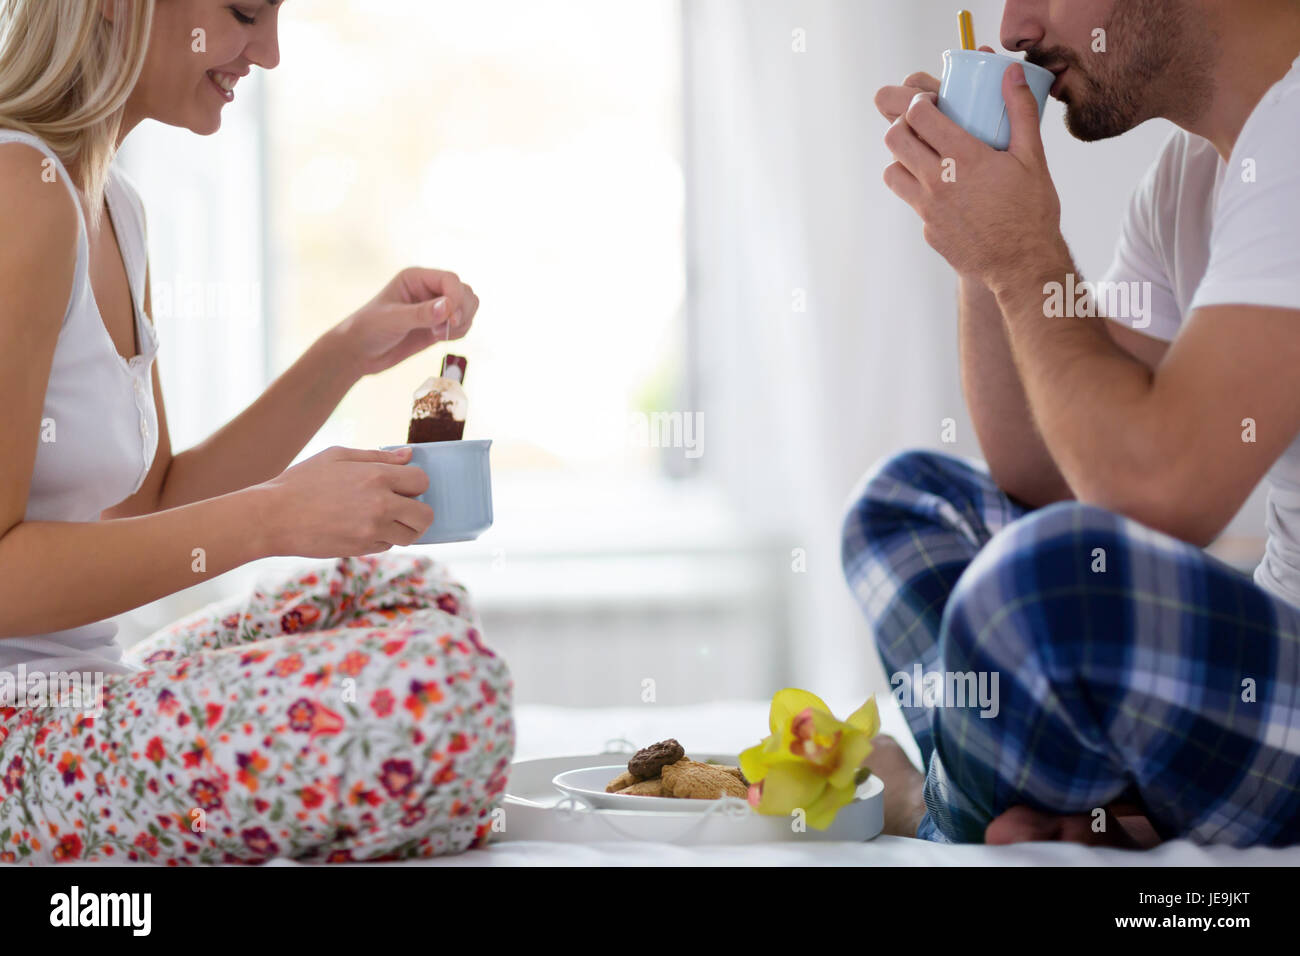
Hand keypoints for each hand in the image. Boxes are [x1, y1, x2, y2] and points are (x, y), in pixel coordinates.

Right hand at [256, 446, 433, 556]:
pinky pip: (387, 546)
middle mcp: (381, 505)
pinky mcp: (361, 549)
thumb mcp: (337, 457)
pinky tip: (361, 528)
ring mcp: (372, 530)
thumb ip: (377, 457)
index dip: (415, 483)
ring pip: (410, 536)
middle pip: (425, 515)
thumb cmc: (302, 481)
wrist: (273, 517)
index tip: (403, 485)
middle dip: (418, 511)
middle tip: (401, 507)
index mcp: (377, 476)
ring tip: (382, 519)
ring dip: (402, 528)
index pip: (422, 481)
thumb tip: (408, 455)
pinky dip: (381, 538)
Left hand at [331, 267, 479, 377]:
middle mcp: (429, 289)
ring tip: (439, 334)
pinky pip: (462, 324)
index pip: (450, 280)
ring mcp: (435, 308)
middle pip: (464, 292)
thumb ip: (421, 313)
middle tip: (446, 328)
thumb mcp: (392, 320)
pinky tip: (439, 338)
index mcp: (416, 278)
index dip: (456, 297)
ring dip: (463, 322)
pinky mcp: (438, 326)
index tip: (452, 318)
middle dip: (462, 311)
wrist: (359, 353)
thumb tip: (448, 307)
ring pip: (467, 307)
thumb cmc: (368, 330)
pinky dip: (460, 332)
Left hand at [881, 54, 1066, 292]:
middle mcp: (938, 182)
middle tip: (922, 126)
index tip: (932, 103)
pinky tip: (944, 192)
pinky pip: (911, 202)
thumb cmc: (1032, 210)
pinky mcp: (927, 230)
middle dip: (904, 125)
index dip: (920, 102)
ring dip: (903, 159)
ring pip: (892, 172)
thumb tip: (1012, 72)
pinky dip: (919, 191)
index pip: (919, 115)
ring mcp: (928, 209)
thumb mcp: (1033, 157)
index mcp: (963, 158)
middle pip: (895, 139)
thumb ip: (1020, 111)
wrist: (1023, 265)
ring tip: (926, 157)